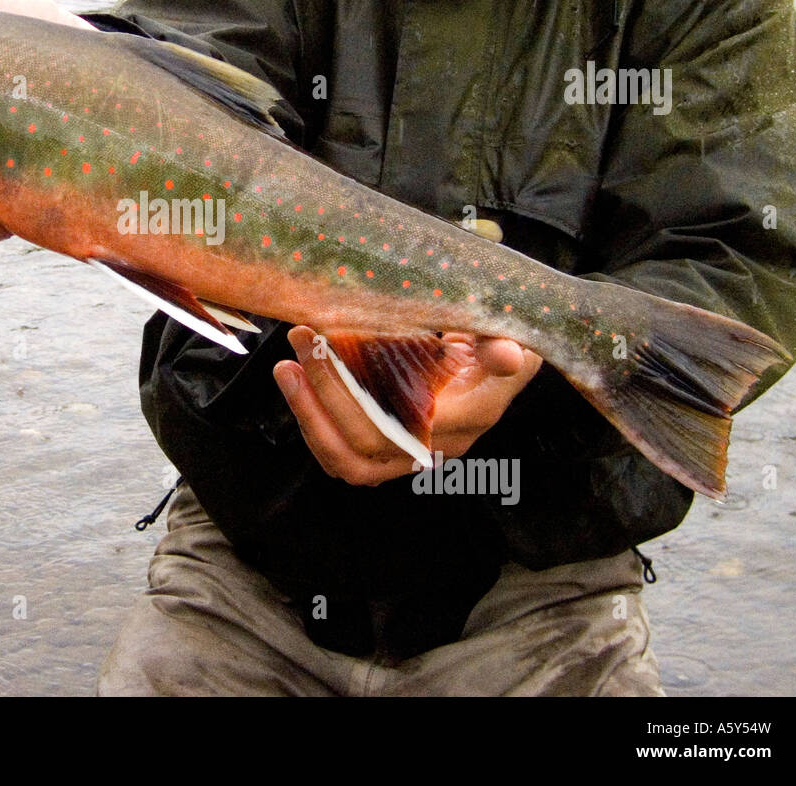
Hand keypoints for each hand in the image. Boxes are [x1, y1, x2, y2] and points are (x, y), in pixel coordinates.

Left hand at [273, 326, 542, 485]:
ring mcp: (414, 455)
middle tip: (300, 339)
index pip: (403, 419)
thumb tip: (507, 354)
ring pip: (351, 462)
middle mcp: (441, 445)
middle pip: (368, 439)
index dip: (356, 385)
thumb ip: (504, 345)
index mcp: (470, 414)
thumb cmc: (499, 341)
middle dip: (323, 389)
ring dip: (310, 416)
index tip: (327, 339)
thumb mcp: (509, 334)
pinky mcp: (393, 455)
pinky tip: (298, 388)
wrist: (499, 364)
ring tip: (286, 368)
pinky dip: (316, 429)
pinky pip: (347, 461)